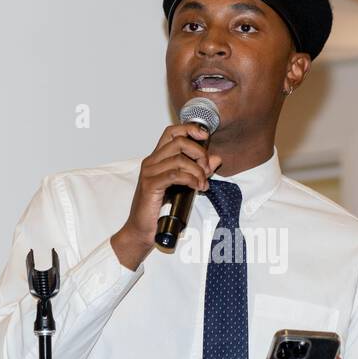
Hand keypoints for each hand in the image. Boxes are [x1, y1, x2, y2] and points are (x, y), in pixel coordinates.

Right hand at [112, 124, 221, 269]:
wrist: (141, 230)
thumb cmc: (158, 210)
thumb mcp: (183, 186)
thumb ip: (199, 171)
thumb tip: (216, 158)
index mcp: (157, 158)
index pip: (172, 132)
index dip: (190, 129)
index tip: (205, 136)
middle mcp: (151, 161)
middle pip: (179, 141)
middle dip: (199, 152)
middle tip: (207, 169)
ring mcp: (149, 173)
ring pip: (179, 159)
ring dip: (198, 171)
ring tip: (203, 184)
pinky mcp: (150, 185)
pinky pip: (175, 174)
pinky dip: (191, 179)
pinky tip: (197, 187)